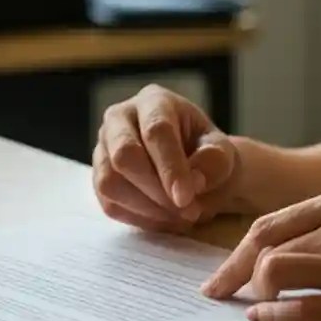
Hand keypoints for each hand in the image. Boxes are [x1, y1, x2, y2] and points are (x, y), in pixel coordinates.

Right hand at [92, 85, 242, 232]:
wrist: (194, 167)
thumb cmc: (207, 154)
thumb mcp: (223, 153)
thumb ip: (214, 162)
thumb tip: (193, 182)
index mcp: (154, 102)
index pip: (156, 131)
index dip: (170, 167)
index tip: (186, 198)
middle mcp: (120, 117)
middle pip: (124, 154)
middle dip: (156, 190)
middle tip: (188, 212)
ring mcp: (103, 146)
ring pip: (109, 182)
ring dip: (147, 208)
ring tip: (180, 217)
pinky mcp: (97, 176)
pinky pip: (109, 203)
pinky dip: (139, 218)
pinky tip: (164, 218)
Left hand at [200, 185, 320, 320]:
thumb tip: (276, 255)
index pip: (270, 224)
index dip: (236, 251)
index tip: (219, 273)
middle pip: (265, 249)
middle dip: (232, 275)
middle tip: (215, 294)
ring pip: (277, 274)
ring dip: (253, 295)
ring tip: (250, 308)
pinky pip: (307, 311)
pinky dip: (276, 317)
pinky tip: (265, 320)